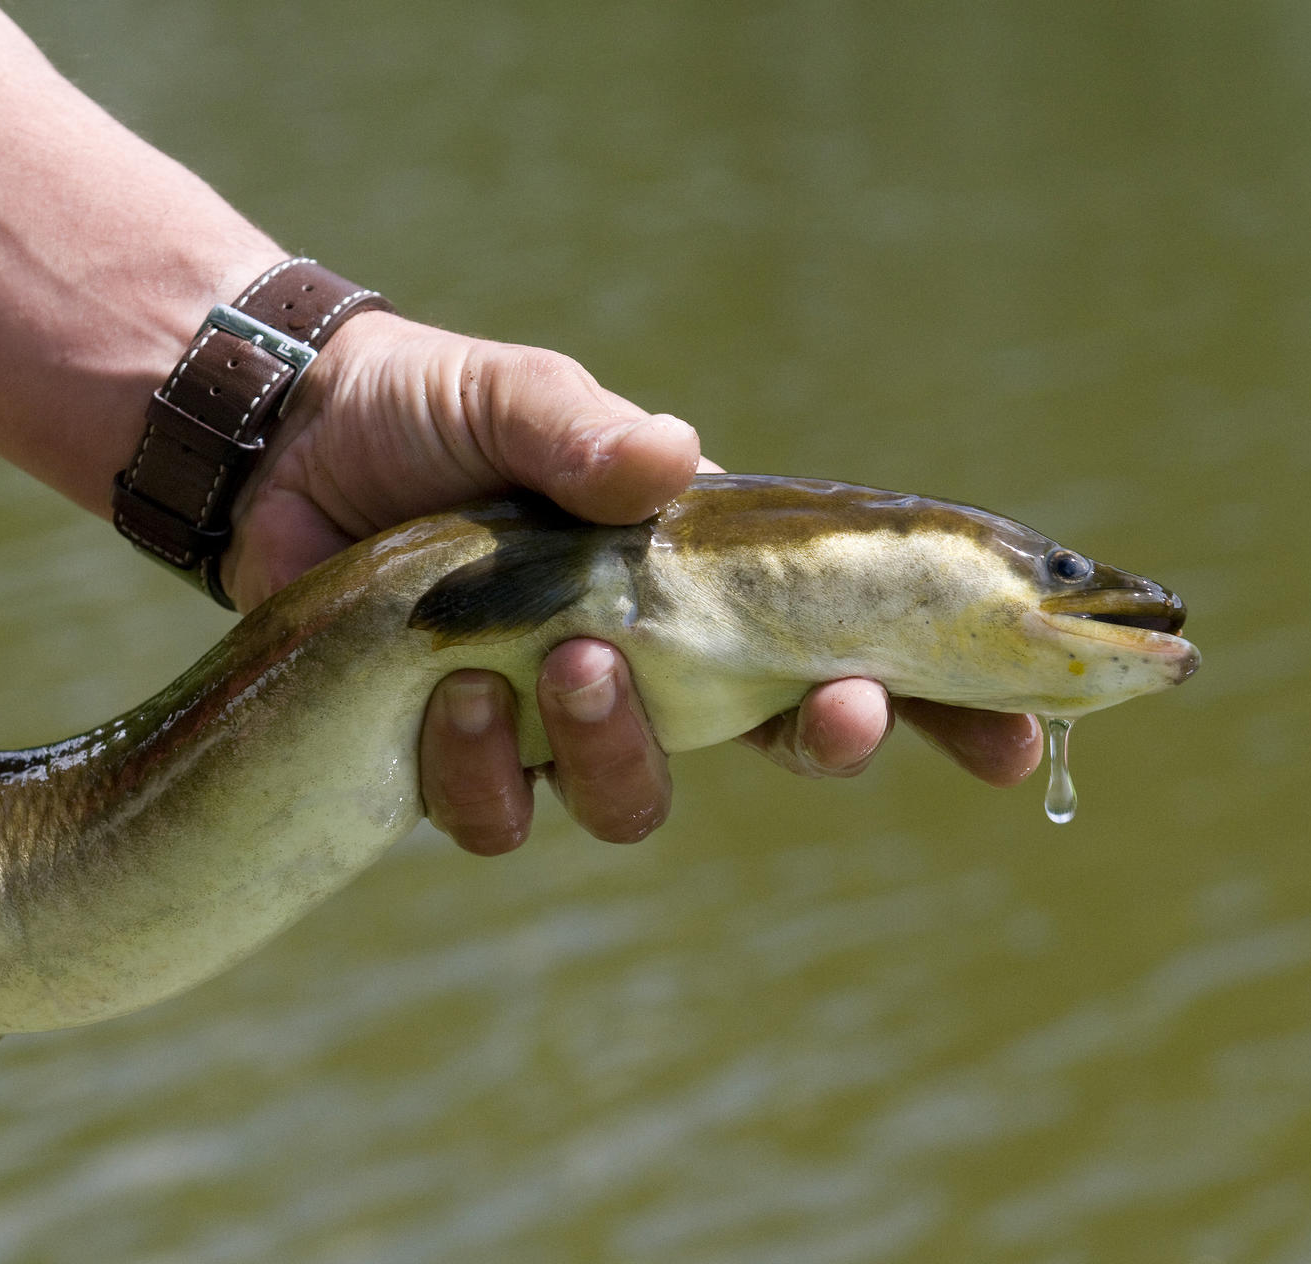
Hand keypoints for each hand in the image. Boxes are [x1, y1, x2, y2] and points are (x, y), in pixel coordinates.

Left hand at [221, 311, 1042, 853]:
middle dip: (821, 745)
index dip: (945, 706)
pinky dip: (489, 771)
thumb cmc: (429, 412)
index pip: (850, 642)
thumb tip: (674, 456)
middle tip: (832, 710)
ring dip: (622, 746)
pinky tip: (454, 697)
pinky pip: (503, 819)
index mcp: (700, 576)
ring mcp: (560, 719)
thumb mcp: (517, 397)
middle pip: (775, 749)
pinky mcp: (464, 757)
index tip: (1021, 743)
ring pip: (636, 800)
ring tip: (567, 663)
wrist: (289, 449)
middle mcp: (651, 660)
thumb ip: (585, 427)